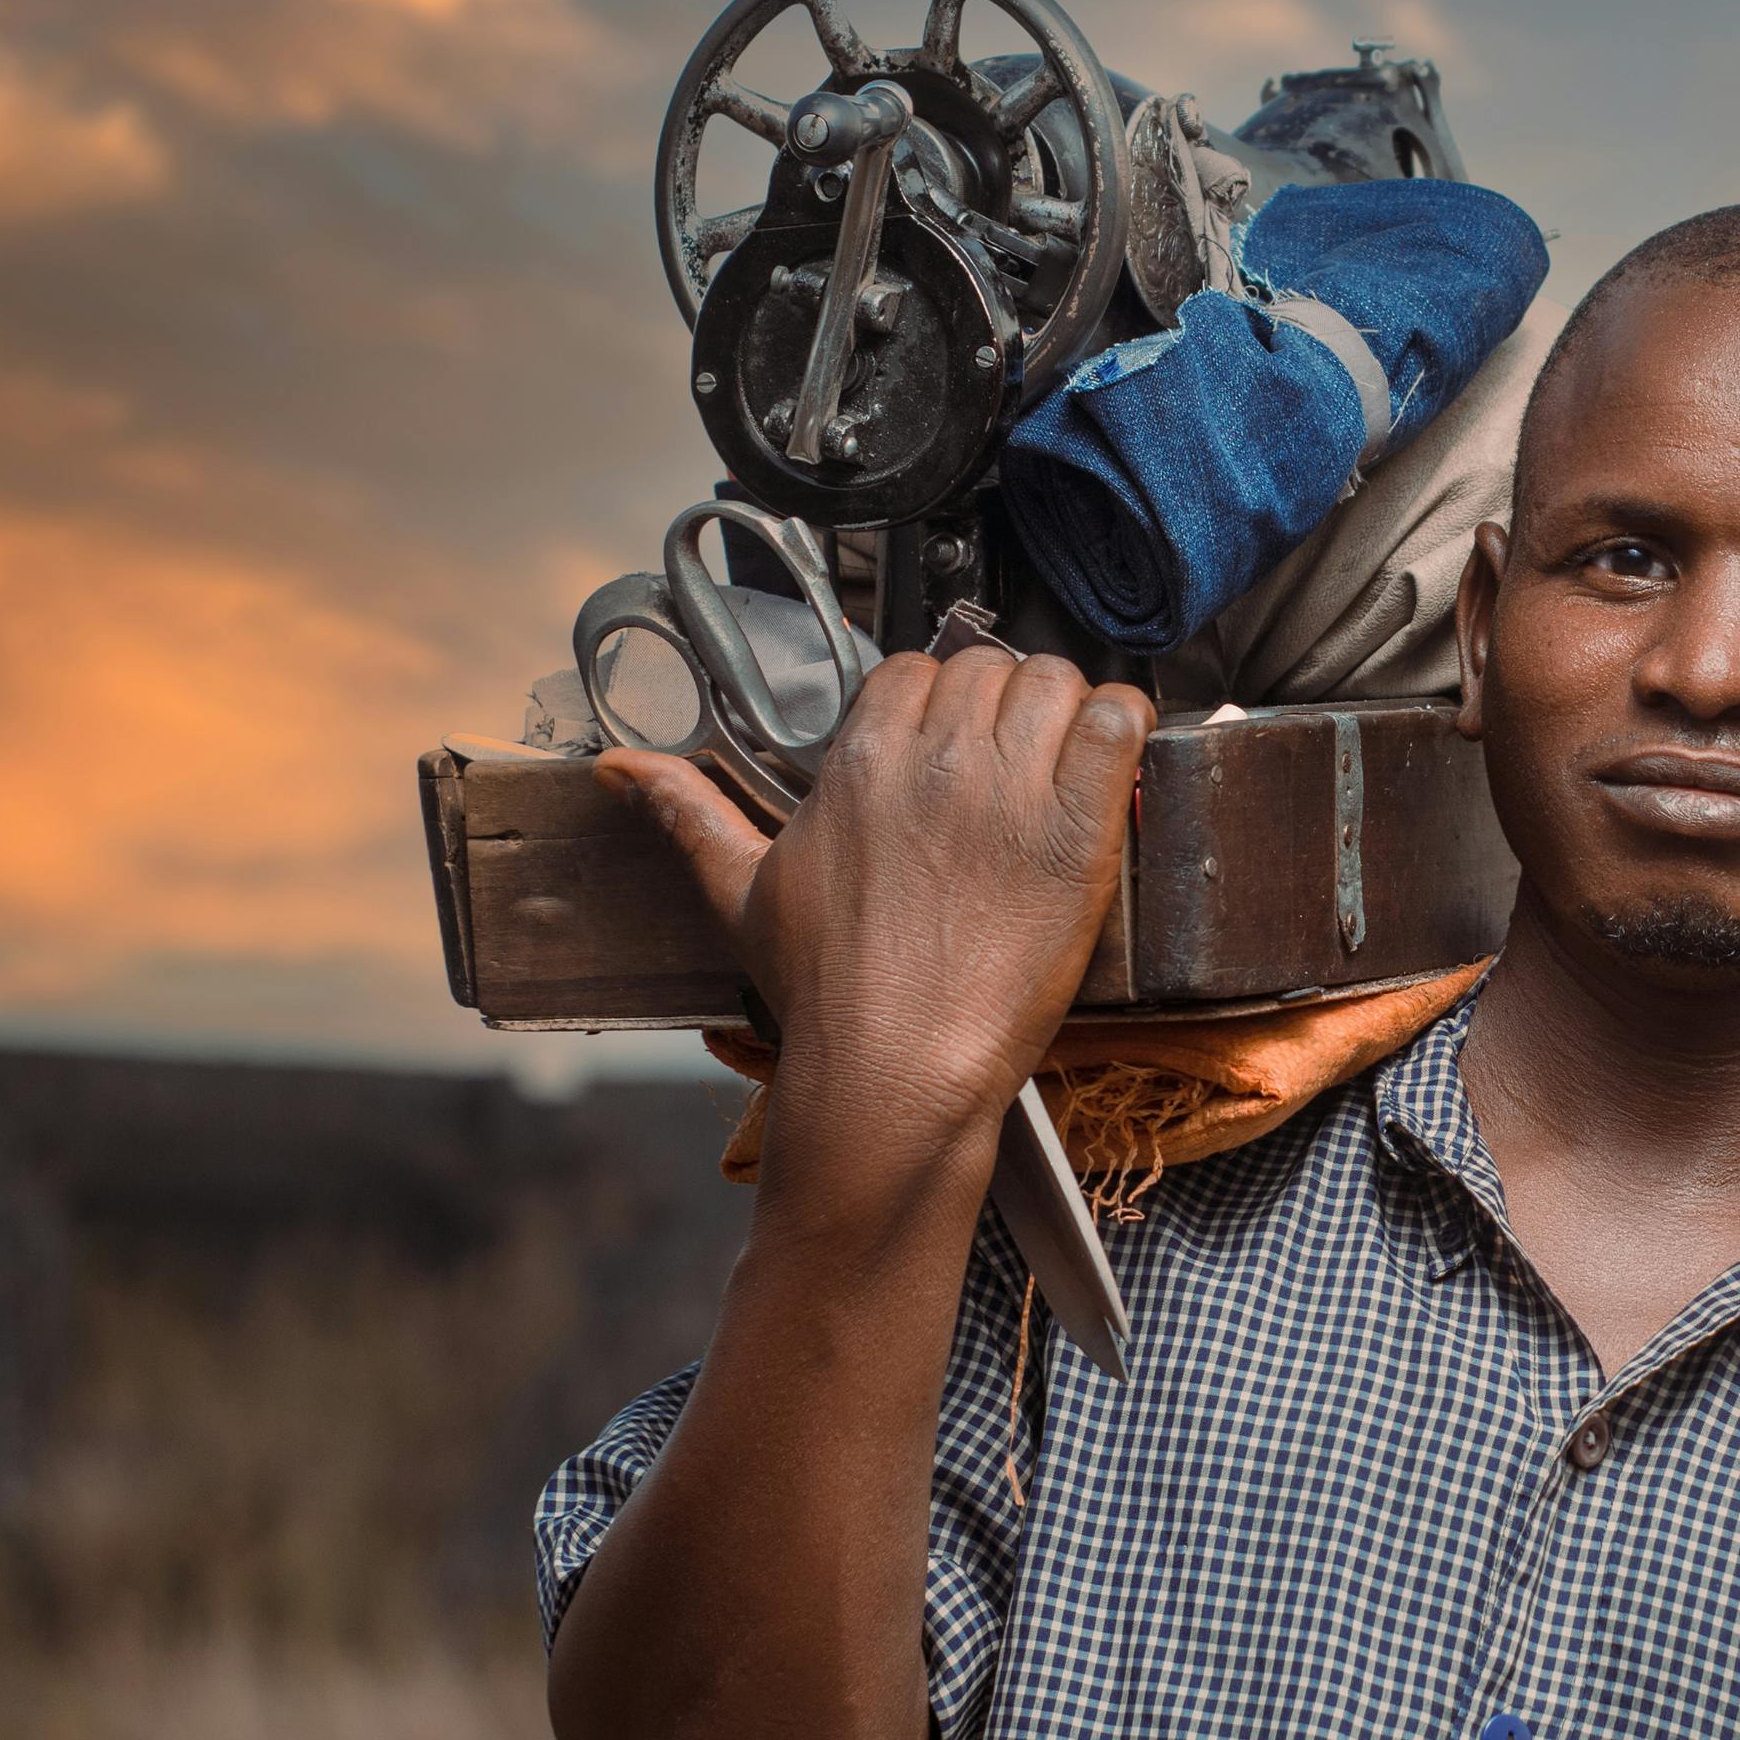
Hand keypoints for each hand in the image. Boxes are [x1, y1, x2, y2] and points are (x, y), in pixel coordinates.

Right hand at [600, 650, 1150, 1150]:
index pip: (914, 671)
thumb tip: (618, 768)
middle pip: (987, 668)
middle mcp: (935, 760)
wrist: (894, 1072)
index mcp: (861, 762)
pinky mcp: (1078, 828)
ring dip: (1063, 708)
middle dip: (1001, 703)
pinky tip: (1109, 758)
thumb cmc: (823, 994)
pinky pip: (1116, 719)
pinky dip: (1121, 723)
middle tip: (1011, 765)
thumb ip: (688, 813)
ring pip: (1053, 679)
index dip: (938, 703)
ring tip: (1063, 762)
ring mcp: (1010, 789)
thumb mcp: (739, 892)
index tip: (949, 749)